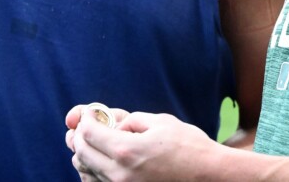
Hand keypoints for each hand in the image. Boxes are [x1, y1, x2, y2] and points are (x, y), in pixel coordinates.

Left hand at [67, 107, 222, 181]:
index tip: (88, 113)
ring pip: (85, 171)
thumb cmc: (189, 147)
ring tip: (94, 142)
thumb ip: (131, 120)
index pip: (88, 133)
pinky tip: (101, 160)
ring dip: (84, 153)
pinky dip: (92, 171)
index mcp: (127, 151)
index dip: (85, 119)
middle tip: (86, 125)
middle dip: (79, 135)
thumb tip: (114, 124)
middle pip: (81, 153)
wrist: (209, 177)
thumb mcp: (160, 122)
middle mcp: (119, 174)